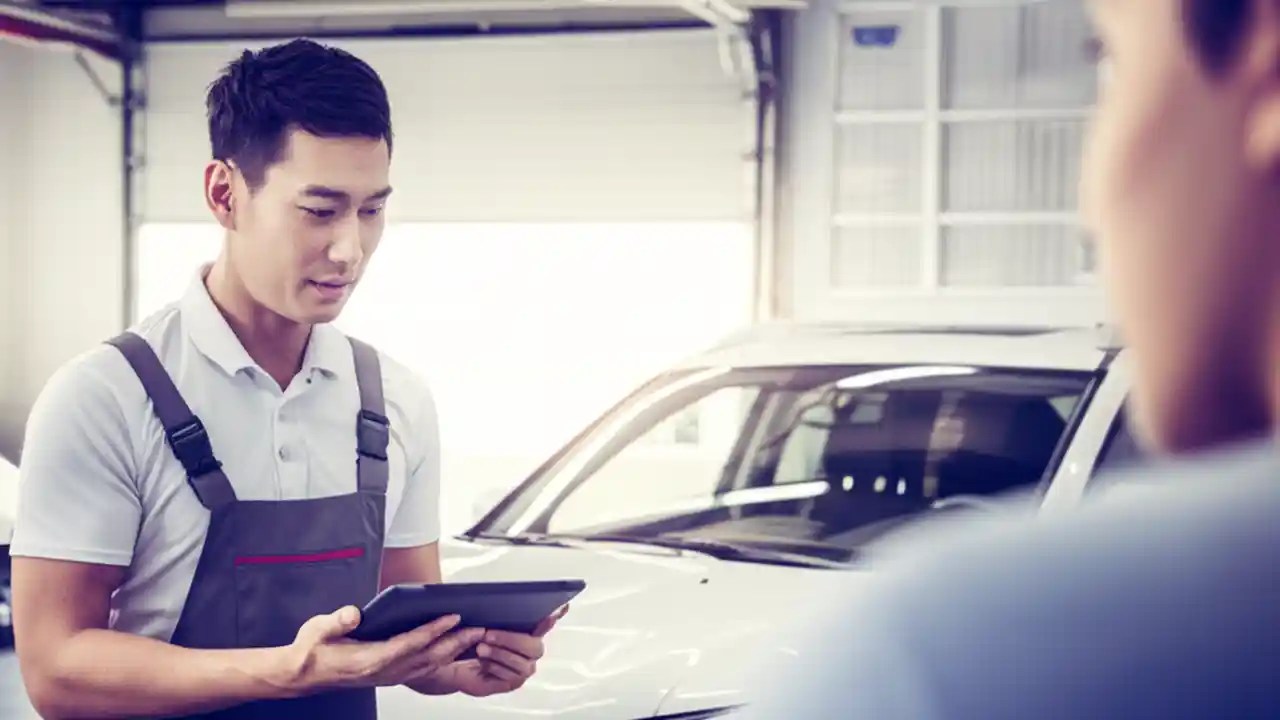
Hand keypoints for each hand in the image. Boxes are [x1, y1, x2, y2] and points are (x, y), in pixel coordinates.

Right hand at [279, 606, 484, 694]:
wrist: (301, 675)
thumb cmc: (311, 651)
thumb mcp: (318, 630)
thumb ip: (336, 622)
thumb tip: (353, 614)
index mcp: (369, 659)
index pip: (409, 643)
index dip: (433, 630)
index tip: (452, 617)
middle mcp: (383, 671)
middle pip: (428, 657)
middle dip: (455, 642)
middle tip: (479, 628)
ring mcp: (387, 676)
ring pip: (429, 665)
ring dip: (453, 652)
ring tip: (474, 637)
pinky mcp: (388, 676)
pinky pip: (422, 669)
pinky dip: (441, 659)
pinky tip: (453, 650)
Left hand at [409, 604, 569, 697]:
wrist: (452, 663)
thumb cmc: (471, 639)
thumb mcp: (480, 620)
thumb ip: (495, 610)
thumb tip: (506, 594)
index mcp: (527, 631)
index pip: (547, 622)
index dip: (556, 615)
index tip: (561, 606)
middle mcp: (530, 651)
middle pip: (535, 646)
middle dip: (511, 639)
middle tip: (489, 634)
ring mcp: (523, 668)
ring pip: (522, 664)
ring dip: (500, 654)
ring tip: (481, 648)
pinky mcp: (513, 683)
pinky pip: (510, 678)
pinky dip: (496, 668)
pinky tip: (483, 662)